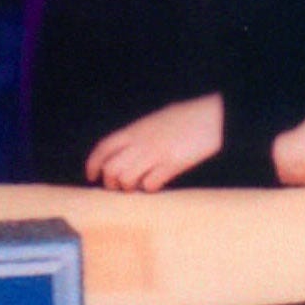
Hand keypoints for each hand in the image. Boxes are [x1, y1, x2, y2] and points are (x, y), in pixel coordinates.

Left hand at [87, 94, 223, 192]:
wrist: (212, 116)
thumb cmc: (186, 116)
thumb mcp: (156, 119)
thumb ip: (139, 133)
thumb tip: (128, 148)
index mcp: (135, 129)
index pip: (104, 148)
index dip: (93, 164)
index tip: (92, 176)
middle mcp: (141, 142)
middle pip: (111, 169)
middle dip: (110, 183)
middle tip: (118, 187)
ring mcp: (156, 154)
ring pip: (127, 179)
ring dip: (129, 187)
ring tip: (138, 186)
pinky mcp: (172, 165)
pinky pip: (150, 184)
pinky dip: (149, 188)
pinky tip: (157, 183)